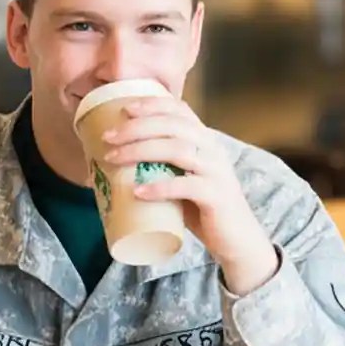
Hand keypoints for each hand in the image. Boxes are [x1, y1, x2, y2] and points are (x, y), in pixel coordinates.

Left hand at [102, 96, 278, 293]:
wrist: (235, 241)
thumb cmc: (201, 209)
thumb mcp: (180, 180)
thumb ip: (158, 167)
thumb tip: (111, 163)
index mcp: (204, 141)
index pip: (180, 110)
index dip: (153, 104)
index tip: (124, 109)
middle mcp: (213, 150)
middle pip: (173, 126)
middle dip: (137, 127)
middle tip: (108, 137)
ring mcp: (217, 172)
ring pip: (178, 150)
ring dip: (141, 151)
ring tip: (113, 158)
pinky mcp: (217, 197)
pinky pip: (188, 187)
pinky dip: (160, 187)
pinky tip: (138, 192)